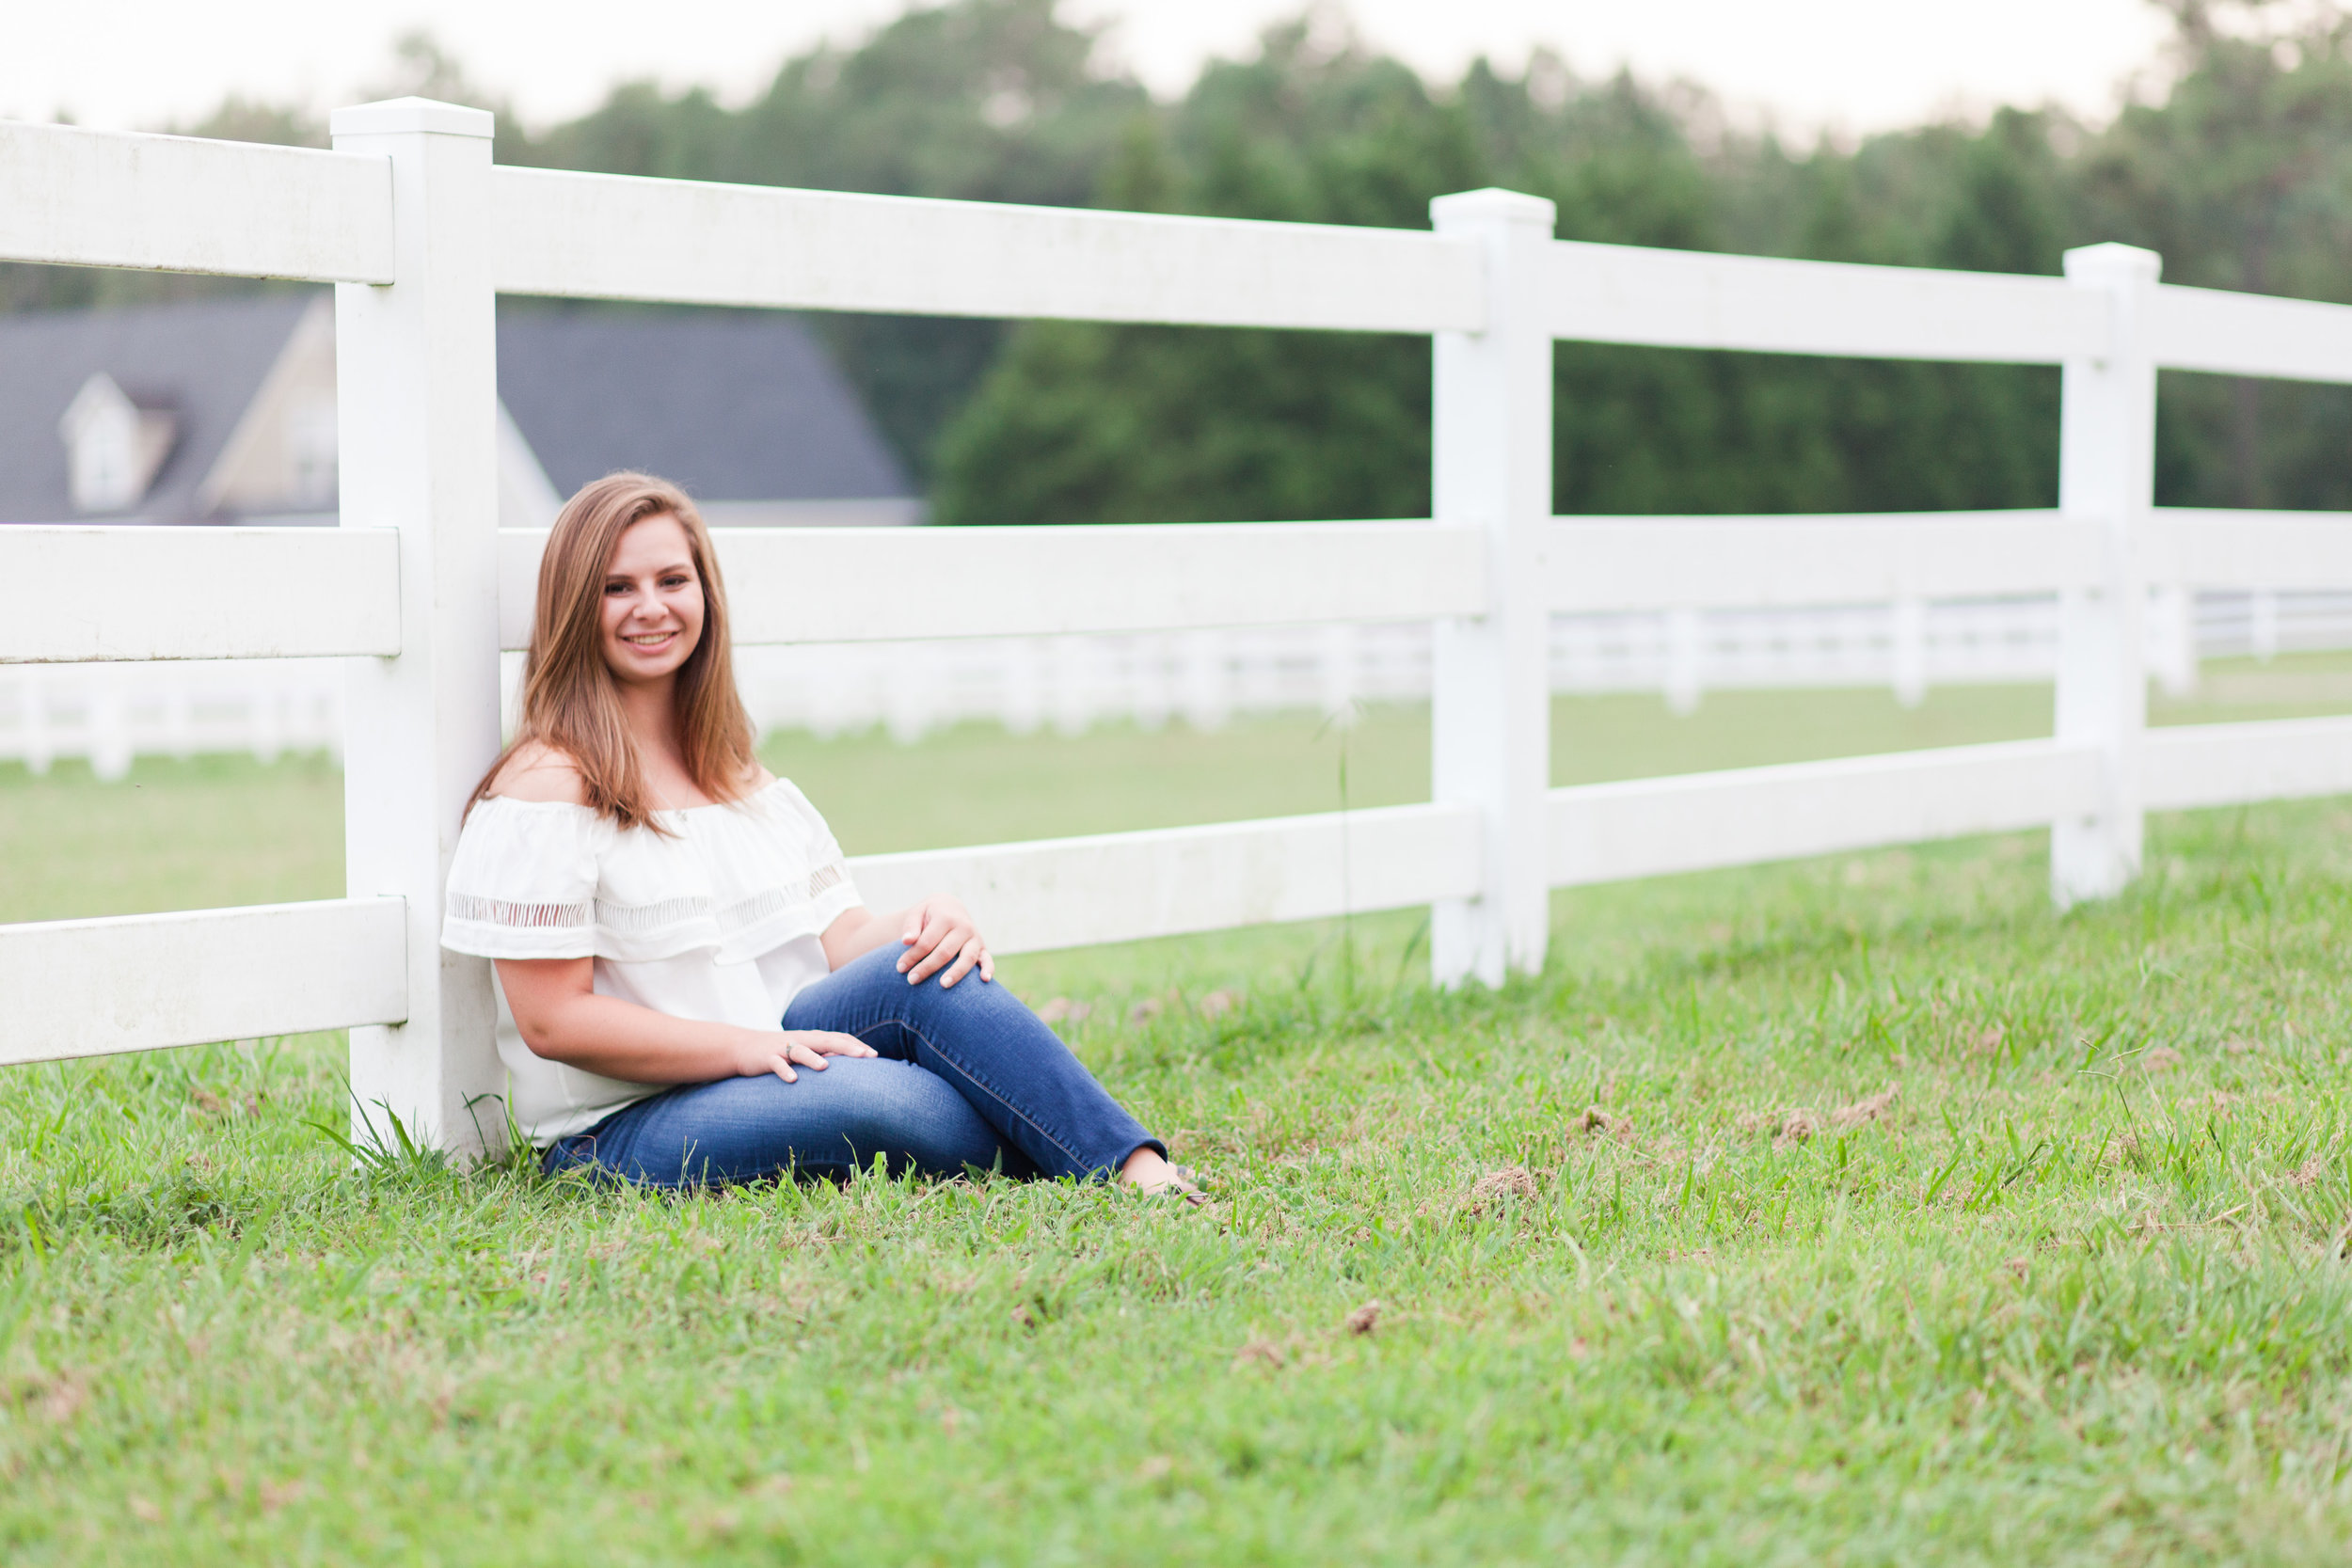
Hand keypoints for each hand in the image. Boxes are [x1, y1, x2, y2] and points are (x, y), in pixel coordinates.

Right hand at [732, 1028, 873, 1083]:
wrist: (744, 1048)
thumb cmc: (782, 1053)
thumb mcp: (805, 1053)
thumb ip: (825, 1057)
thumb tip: (850, 1071)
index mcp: (813, 1039)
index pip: (839, 1039)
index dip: (856, 1046)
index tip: (875, 1056)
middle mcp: (802, 1040)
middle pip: (826, 1041)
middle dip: (846, 1048)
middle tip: (865, 1057)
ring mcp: (784, 1048)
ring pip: (801, 1051)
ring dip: (813, 1058)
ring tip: (826, 1066)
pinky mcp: (767, 1058)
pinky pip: (777, 1064)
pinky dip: (784, 1071)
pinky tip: (793, 1080)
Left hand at [897, 895, 993, 987]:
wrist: (950, 907)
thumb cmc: (929, 914)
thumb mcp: (917, 913)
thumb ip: (911, 926)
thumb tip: (907, 941)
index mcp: (946, 917)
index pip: (927, 942)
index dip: (912, 956)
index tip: (900, 968)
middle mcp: (963, 927)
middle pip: (945, 952)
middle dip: (927, 967)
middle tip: (911, 980)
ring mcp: (975, 937)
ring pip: (967, 958)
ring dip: (956, 973)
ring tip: (942, 985)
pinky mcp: (982, 947)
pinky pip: (987, 959)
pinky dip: (988, 969)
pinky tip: (985, 980)